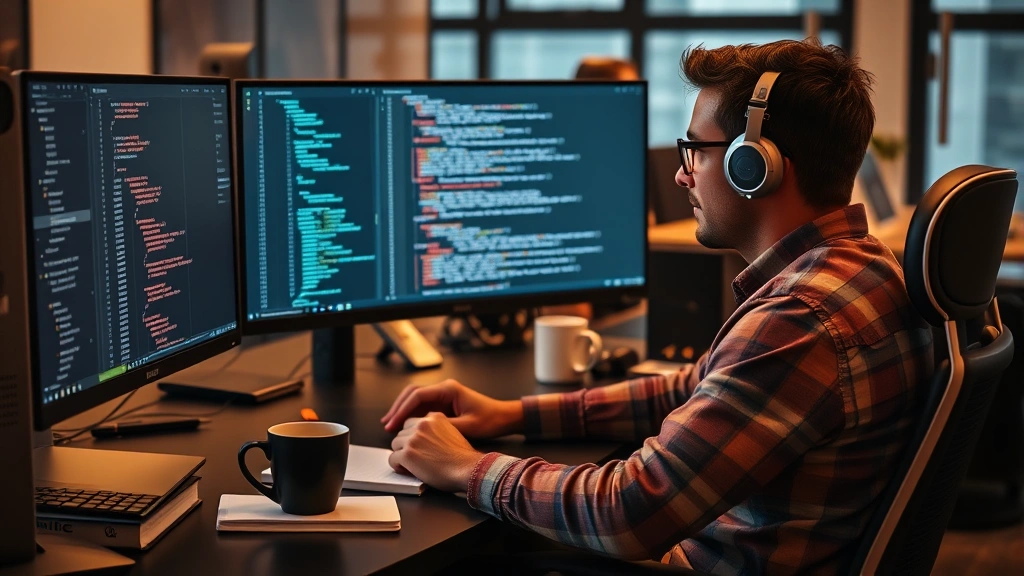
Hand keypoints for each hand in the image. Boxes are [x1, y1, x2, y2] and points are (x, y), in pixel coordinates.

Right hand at [381, 379, 522, 438]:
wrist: (503, 417)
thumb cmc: (490, 420)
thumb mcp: (468, 427)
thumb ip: (445, 427)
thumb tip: (424, 431)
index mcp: (449, 389)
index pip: (418, 395)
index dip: (403, 410)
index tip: (393, 423)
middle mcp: (444, 389)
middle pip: (412, 393)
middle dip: (398, 407)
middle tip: (387, 423)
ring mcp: (443, 396)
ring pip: (415, 399)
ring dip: (402, 411)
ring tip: (390, 424)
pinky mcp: (443, 404)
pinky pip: (422, 407)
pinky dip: (411, 415)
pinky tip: (404, 427)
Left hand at [388, 413, 482, 492]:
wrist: (467, 469)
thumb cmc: (463, 457)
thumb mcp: (453, 432)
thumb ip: (436, 430)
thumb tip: (424, 439)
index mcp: (434, 417)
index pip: (413, 422)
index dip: (414, 436)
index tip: (419, 446)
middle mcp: (422, 424)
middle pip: (402, 432)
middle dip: (406, 445)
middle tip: (416, 457)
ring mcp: (413, 439)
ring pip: (395, 445)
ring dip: (402, 455)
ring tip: (414, 464)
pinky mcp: (407, 454)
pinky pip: (392, 459)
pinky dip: (398, 466)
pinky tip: (409, 470)